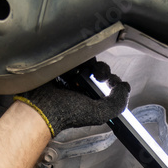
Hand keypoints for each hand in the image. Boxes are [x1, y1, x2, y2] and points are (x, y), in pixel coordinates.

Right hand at [15, 60, 129, 135]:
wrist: (41, 106)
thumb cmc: (67, 113)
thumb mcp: (99, 113)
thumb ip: (117, 103)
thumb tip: (125, 87)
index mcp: (91, 99)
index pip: (108, 85)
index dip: (114, 81)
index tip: (113, 83)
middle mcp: (82, 87)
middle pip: (100, 69)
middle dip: (103, 71)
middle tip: (100, 77)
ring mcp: (70, 75)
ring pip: (87, 60)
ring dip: (90, 64)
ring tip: (84, 73)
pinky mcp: (59, 65)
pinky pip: (72, 54)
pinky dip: (74, 58)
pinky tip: (71, 67)